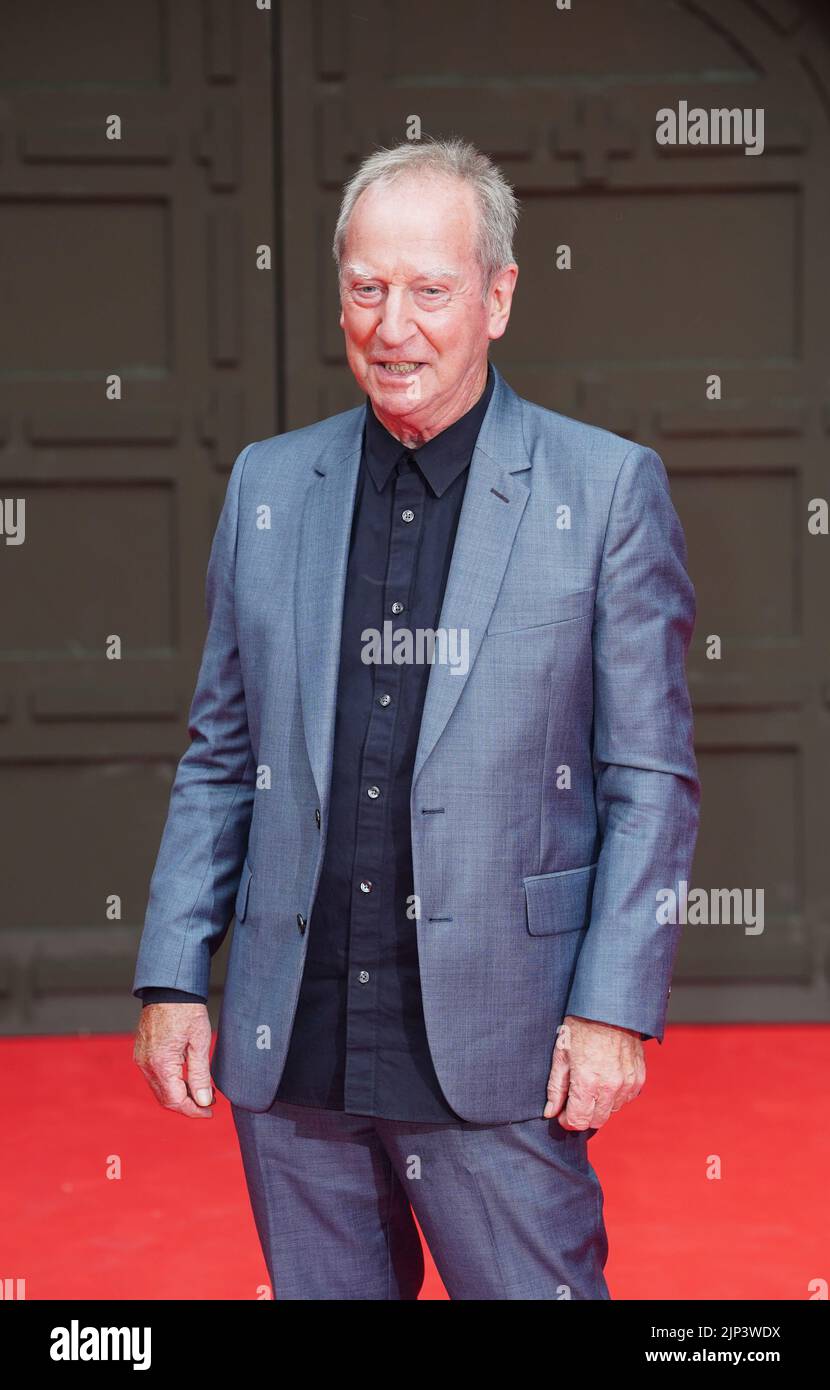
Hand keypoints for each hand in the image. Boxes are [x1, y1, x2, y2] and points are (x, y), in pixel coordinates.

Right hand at [133, 1003, 214, 1118]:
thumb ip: (200, 1075)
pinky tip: (187, 1077)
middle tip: (208, 1102)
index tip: (210, 1112)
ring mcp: (141, 1059)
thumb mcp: (200, 1042)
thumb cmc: (186, 1010)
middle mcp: (146, 1065)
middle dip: (187, 1105)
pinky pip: (155, 1076)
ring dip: (179, 1094)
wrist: (169, 988)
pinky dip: (171, 1082)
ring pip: (160, 1089)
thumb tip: (203, 1101)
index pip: (176, 1100)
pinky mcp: (142, 1052)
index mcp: (160, 1064)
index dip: (194, 1110)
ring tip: (202, 1090)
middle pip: (165, 1098)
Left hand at [543, 1014, 644, 1130]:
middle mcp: (610, 1086)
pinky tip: (605, 1080)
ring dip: (600, 1105)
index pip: (579, 1121)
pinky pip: (626, 1098)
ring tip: (590, 1085)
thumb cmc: (582, 1026)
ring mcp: (627, 1083)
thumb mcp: (561, 1053)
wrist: (610, 1007)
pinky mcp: (639, 1078)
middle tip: (574, 1100)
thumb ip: (556, 1087)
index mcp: (588, 1082)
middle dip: (583, 1115)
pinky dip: (615, 1096)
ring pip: (612, 1111)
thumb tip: (550, 1112)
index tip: (562, 1113)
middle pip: (596, 1121)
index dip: (568, 1120)